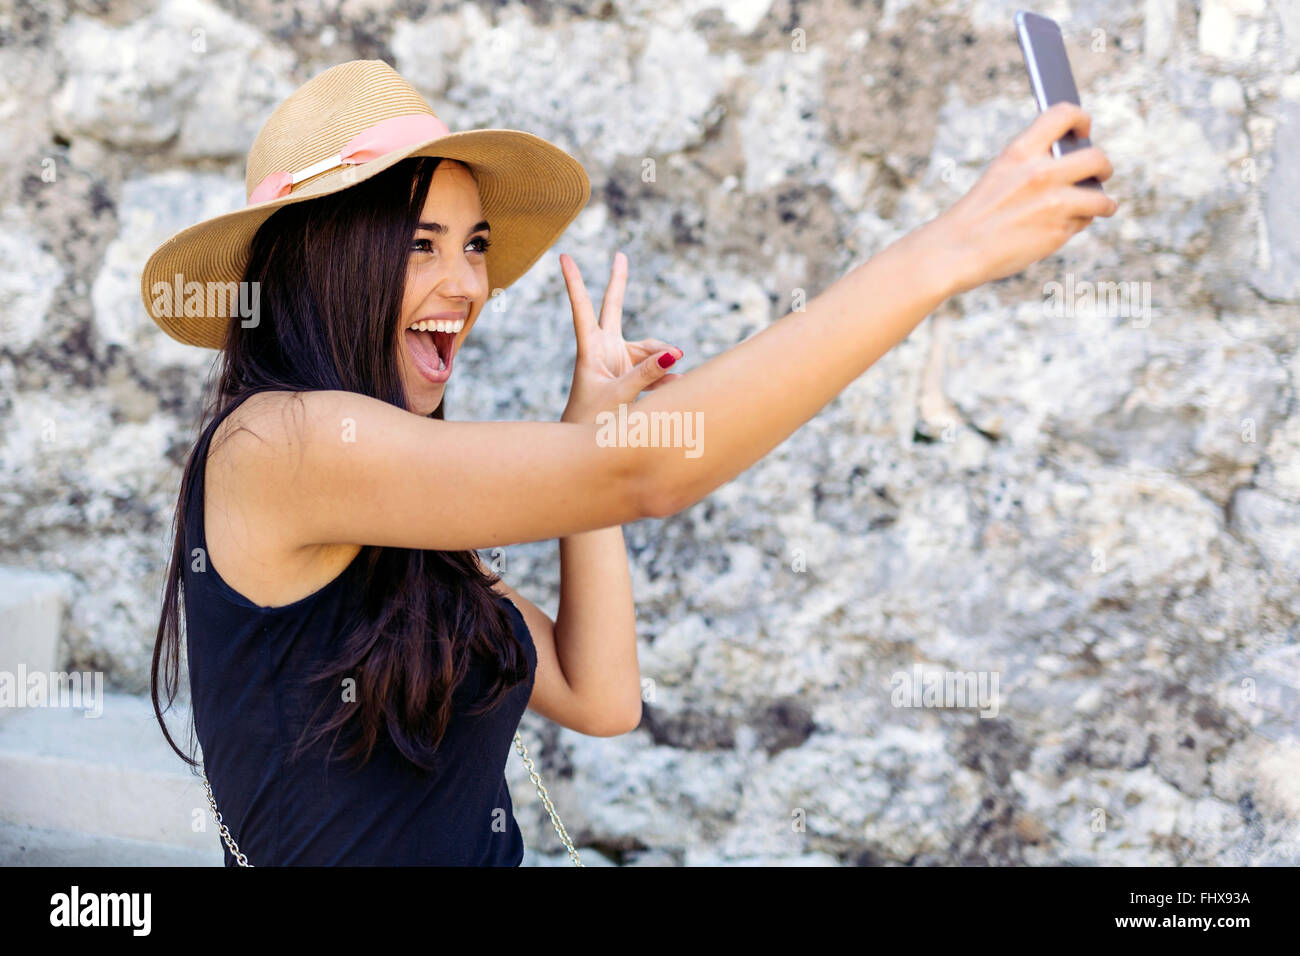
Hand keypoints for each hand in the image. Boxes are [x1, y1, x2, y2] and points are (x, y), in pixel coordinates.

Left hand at [558, 251, 683, 424]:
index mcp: (590, 349)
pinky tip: (679, 385)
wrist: (587, 445)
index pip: (582, 308)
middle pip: (613, 309)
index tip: (564, 257)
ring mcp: (617, 361)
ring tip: (677, 376)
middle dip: (618, 283)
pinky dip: (665, 377)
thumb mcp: (620, 396)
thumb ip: (646, 374)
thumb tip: (674, 353)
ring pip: (646, 347)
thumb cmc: (592, 421)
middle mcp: (603, 349)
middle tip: (620, 254)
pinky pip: (653, 368)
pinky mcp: (630, 376)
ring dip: (662, 360)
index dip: (575, 282)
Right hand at [929, 101, 1118, 295]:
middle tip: (1100, 173)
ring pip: (1099, 195)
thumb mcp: (1000, 175)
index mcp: (1019, 152)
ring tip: (1101, 205)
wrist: (955, 251)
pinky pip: (1084, 221)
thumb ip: (1033, 166)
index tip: (1083, 131)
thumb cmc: (977, 215)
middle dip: (1103, 166)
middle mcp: (1040, 174)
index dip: (1081, 119)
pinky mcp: (1057, 231)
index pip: (1063, 114)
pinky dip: (1080, 223)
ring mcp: (1053, 203)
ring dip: (1103, 201)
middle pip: (1096, 157)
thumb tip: (1075, 166)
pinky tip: (1068, 226)